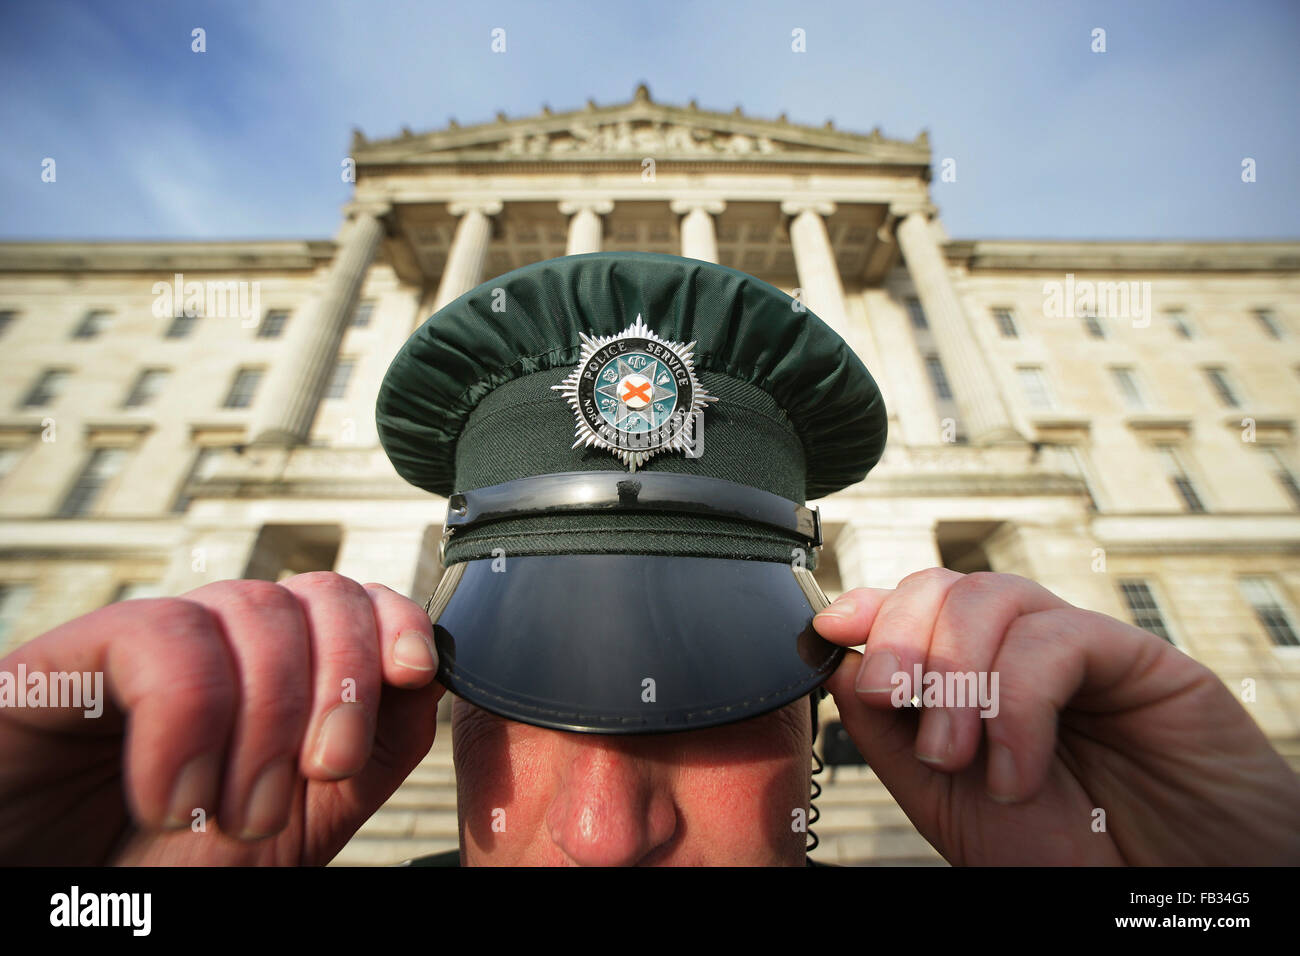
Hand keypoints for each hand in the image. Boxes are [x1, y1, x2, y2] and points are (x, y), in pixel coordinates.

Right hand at [0, 572, 443, 864]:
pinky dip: (188, 721)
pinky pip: (161, 637)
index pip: (353, 600)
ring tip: (228, 812)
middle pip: (315, 596)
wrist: (56, 899)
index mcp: (271, 673)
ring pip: (250, 610)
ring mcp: (143, 642)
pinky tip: (168, 795)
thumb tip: (433, 682)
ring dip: (264, 722)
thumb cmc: (163, 873)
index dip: (395, 620)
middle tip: (315, 778)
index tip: (415, 671)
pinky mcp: (67, 658)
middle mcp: (214, 644)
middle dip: (340, 684)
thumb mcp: (298, 819)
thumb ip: (369, 749)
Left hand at [813, 568, 1299, 864]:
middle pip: (944, 586)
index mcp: (974, 676)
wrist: (1160, 891)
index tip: (828, 627)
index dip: (868, 605)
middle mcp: (1021, 650)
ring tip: (956, 758)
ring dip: (955, 675)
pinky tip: (1014, 768)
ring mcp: (1078, 645)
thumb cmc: (1065, 849)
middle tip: (899, 708)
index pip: (914, 608)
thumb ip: (888, 734)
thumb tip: (840, 662)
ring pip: (992, 596)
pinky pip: (1055, 639)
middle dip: (903, 638)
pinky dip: (1017, 702)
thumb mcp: (945, 800)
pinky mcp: (1135, 656)